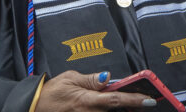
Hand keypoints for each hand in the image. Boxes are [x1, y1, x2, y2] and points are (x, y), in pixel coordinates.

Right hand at [35, 70, 155, 111]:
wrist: (35, 107)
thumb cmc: (51, 93)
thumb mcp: (70, 78)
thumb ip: (91, 79)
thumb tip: (108, 77)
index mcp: (87, 100)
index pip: (116, 100)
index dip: (135, 100)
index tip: (150, 100)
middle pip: (116, 111)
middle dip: (130, 106)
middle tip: (142, 100)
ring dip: (119, 110)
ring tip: (128, 103)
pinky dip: (106, 111)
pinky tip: (110, 105)